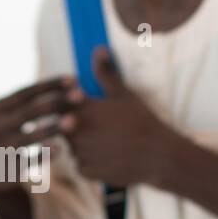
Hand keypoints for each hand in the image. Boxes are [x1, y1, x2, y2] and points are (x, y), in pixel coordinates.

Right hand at [0, 77, 75, 200]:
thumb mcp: (1, 115)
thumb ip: (24, 104)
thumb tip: (60, 86)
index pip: (26, 92)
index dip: (50, 85)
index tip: (74, 79)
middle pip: (28, 111)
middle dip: (56, 102)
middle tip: (81, 96)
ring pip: (27, 137)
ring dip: (51, 128)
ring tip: (73, 122)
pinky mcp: (2, 169)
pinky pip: (25, 162)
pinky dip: (42, 156)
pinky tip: (60, 150)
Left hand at [59, 47, 179, 185]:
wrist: (158, 154)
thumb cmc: (142, 121)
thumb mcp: (123, 94)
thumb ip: (105, 73)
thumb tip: (98, 49)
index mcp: (83, 108)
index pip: (59, 102)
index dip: (69, 105)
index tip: (84, 108)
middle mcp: (77, 129)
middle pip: (63, 126)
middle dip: (75, 126)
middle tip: (102, 129)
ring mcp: (81, 151)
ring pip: (72, 147)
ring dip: (82, 145)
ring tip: (108, 142)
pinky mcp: (87, 170)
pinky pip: (80, 165)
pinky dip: (90, 163)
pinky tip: (109, 157)